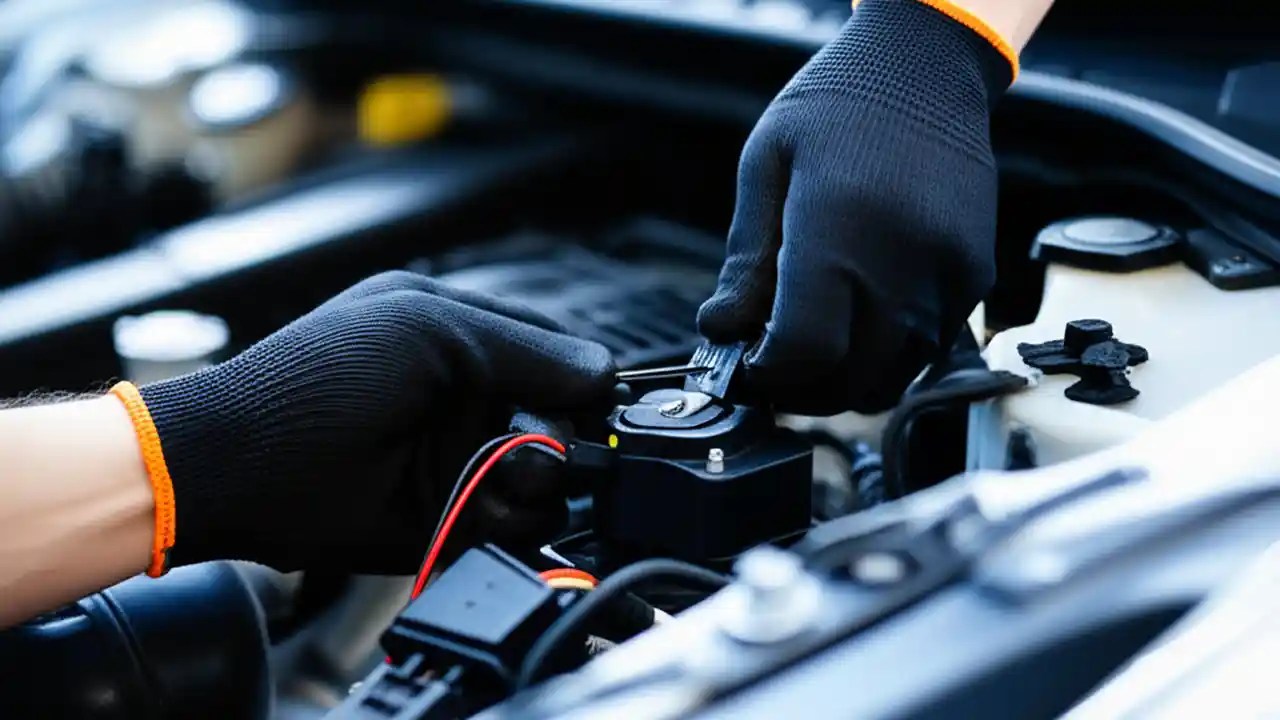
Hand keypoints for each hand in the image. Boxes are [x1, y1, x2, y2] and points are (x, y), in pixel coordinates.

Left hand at [138, 271, 615, 572]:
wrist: (244, 467)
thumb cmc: (318, 381)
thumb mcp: (429, 331)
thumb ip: (525, 347)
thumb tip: (602, 372)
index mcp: (462, 333)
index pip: (557, 351)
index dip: (578, 377)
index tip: (585, 397)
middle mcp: (470, 396)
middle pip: (563, 417)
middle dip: (555, 428)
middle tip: (522, 435)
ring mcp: (463, 456)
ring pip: (551, 474)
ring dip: (535, 474)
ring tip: (496, 470)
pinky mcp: (454, 515)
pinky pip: (520, 522)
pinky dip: (512, 516)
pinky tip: (477, 503)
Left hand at [697, 0, 1015, 414]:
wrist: (927, 67)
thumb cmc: (837, 107)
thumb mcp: (767, 166)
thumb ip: (746, 259)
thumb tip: (721, 328)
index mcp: (838, 233)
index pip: (803, 350)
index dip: (769, 372)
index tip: (750, 364)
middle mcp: (902, 264)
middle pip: (850, 379)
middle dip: (804, 388)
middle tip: (777, 365)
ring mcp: (947, 275)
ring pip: (895, 376)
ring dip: (850, 380)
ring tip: (819, 347)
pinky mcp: (975, 276)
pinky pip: (932, 349)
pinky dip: (892, 353)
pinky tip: (863, 319)